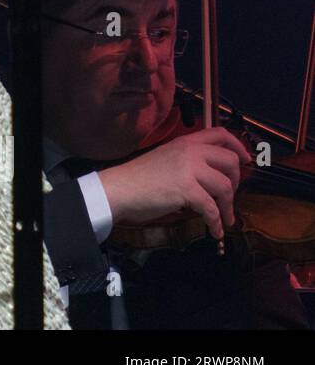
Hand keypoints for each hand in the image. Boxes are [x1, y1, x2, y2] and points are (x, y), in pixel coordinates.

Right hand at [97, 127, 253, 240]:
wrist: (119, 189)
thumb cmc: (139, 178)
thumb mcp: (166, 159)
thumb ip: (188, 161)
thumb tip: (211, 177)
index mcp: (185, 141)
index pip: (220, 133)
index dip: (239, 146)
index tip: (246, 160)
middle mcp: (190, 151)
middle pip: (231, 161)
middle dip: (236, 182)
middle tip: (229, 196)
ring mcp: (189, 169)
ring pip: (225, 187)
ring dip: (228, 207)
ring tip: (224, 219)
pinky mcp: (187, 190)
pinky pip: (212, 209)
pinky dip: (216, 223)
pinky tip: (215, 232)